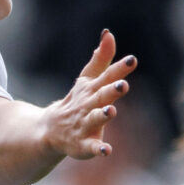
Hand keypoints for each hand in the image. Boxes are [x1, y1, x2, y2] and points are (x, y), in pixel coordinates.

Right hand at [42, 30, 136, 163]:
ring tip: (111, 111)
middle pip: (100, 96)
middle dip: (111, 90)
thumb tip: (109, 33)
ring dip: (102, 115)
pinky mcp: (82, 144)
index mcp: (92, 89)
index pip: (107, 76)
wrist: (51, 129)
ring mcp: (84, 124)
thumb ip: (101, 59)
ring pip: (94, 119)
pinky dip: (97, 149)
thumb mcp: (87, 80)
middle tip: (123, 84)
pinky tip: (106, 151)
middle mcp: (88, 105)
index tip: (132, 60)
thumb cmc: (76, 102)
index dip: (119, 69)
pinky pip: (90, 146)